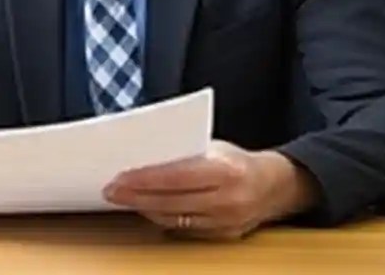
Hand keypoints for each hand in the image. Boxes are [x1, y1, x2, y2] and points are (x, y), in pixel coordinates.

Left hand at [103, 140, 318, 239]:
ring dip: (145, 209)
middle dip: (135, 197)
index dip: (143, 180)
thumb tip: (142, 157)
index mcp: (226, 171)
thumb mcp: (214, 147)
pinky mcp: (223, 237)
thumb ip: (183, 154)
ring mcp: (226, 222)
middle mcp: (228, 200)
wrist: (275, 186)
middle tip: (110, 191)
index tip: (117, 179)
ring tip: (123, 199)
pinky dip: (162, 219)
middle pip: (170, 202)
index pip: (175, 177)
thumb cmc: (237, 161)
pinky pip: (184, 230)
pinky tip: (146, 209)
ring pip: (174, 220)